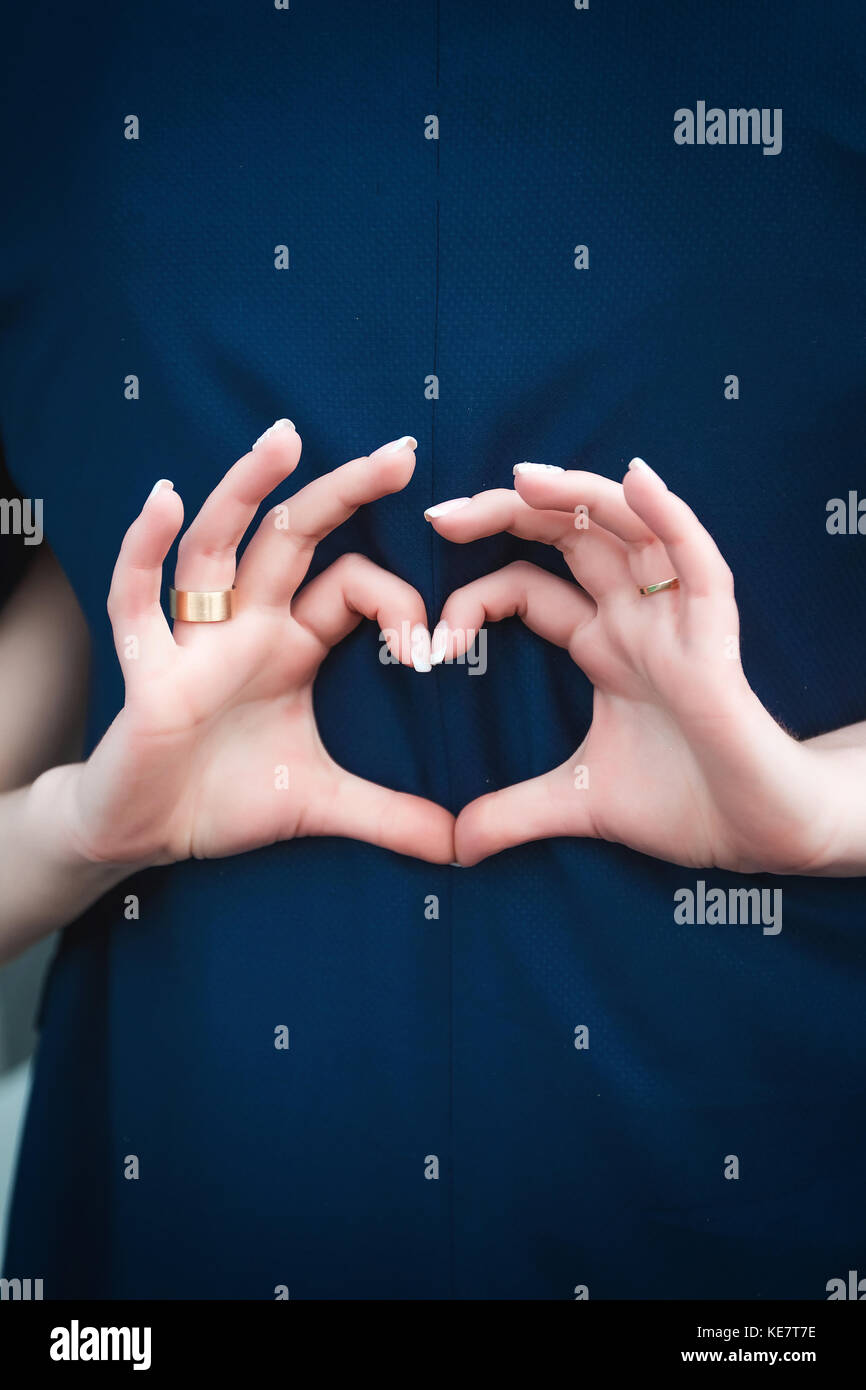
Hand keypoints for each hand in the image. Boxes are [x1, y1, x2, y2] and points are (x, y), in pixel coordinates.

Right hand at [44, 425, 453, 866]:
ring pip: (217, 546)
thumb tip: (459, 849)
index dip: (398, 602)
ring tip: (286, 438)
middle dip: (344, 491)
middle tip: (403, 451)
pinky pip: (137, 602)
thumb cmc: (227, 798)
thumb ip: (389, 816)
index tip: (435, 648)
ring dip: (247, 490)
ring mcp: (193, 640)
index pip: (352, 586)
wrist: (148, 834)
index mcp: (292, 643)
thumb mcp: (322, 803)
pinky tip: (161, 499)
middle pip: (293, 537)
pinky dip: (144, 550)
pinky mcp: (147, 671)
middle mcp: (246, 625)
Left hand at [427, 459, 837, 872]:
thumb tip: (456, 847)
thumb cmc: (686, 803)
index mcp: (601, 644)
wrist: (760, 834)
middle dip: (506, 513)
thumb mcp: (579, 802)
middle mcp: (635, 619)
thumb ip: (515, 814)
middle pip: (568, 536)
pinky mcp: (716, 639)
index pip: (526, 588)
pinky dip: (671, 519)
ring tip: (519, 476)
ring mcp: (675, 621)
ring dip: (578, 496)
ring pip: (628, 529)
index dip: (474, 596)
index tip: (427, 641)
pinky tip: (636, 483)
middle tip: (439, 513)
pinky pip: (698, 564)